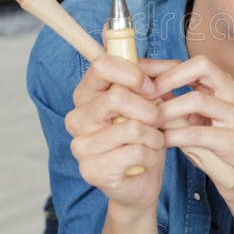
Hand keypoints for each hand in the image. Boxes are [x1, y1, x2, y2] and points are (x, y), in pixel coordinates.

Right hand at [65, 54, 166, 212]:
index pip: (102, 65)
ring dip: (154, 135)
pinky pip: (135, 152)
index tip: (150, 86)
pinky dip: (152, 154)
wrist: (142, 181)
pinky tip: (147, 159)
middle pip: (116, 96)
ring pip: (132, 127)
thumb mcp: (150, 100)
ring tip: (153, 141)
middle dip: (149, 109)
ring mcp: (80, 145)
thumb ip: (148, 74)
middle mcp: (77, 117)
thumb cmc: (144, 136)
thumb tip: (151, 52)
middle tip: (157, 120)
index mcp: (87, 94)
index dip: (132, 73)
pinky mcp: (91, 170)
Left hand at [147, 55, 233, 207]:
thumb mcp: (192, 117)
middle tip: (145, 94)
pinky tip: (160, 140)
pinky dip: (174, 135)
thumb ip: (174, 98)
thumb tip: (140, 80)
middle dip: (169, 78)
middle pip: (203, 67)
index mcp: (227, 84)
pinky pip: (197, 133)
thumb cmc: (210, 145)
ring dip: (167, 109)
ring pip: (197, 99)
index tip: (139, 75)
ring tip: (148, 120)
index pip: (196, 62)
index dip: (166, 65)